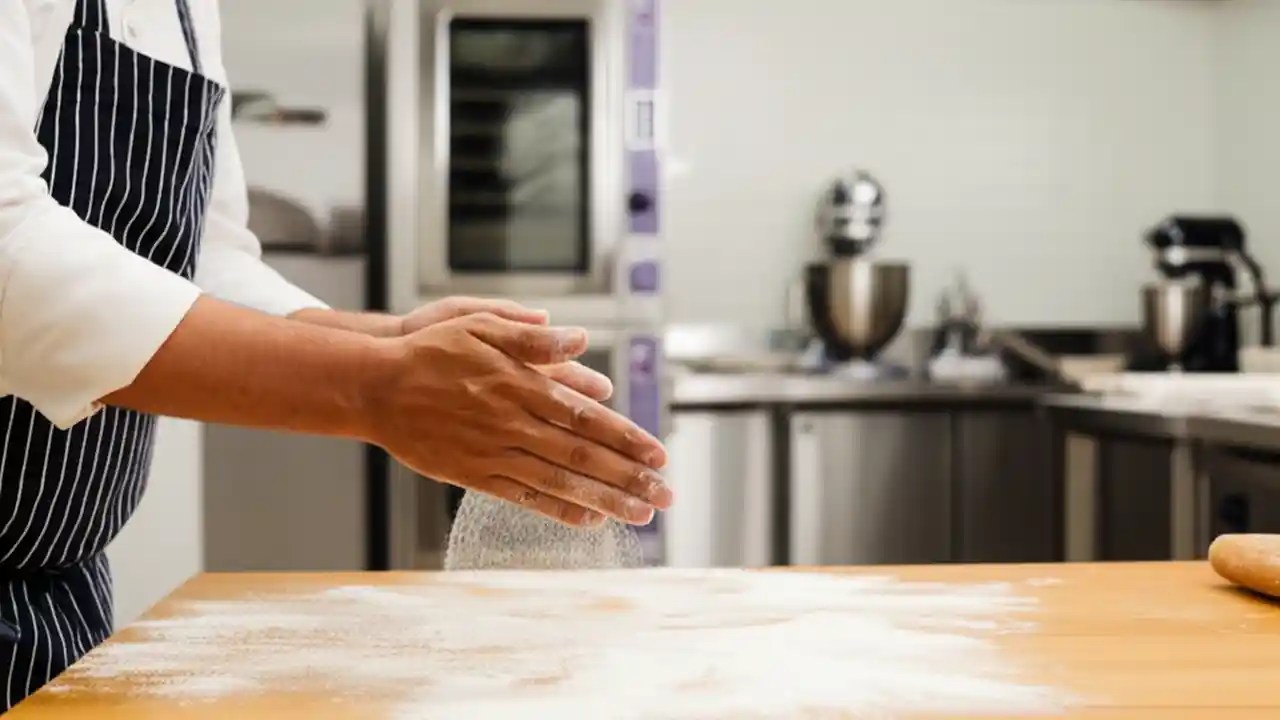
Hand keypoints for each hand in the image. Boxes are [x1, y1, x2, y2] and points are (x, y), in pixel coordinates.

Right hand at [365, 313, 671, 526]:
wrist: (375, 387)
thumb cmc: (431, 350)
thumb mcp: (480, 324)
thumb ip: (531, 337)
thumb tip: (579, 338)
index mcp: (521, 385)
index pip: (588, 417)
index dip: (627, 438)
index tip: (659, 454)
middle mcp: (514, 423)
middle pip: (583, 455)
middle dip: (629, 477)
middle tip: (666, 495)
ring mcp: (494, 452)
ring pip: (560, 481)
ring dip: (605, 500)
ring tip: (641, 515)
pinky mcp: (475, 474)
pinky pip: (525, 496)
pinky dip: (559, 509)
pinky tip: (589, 519)